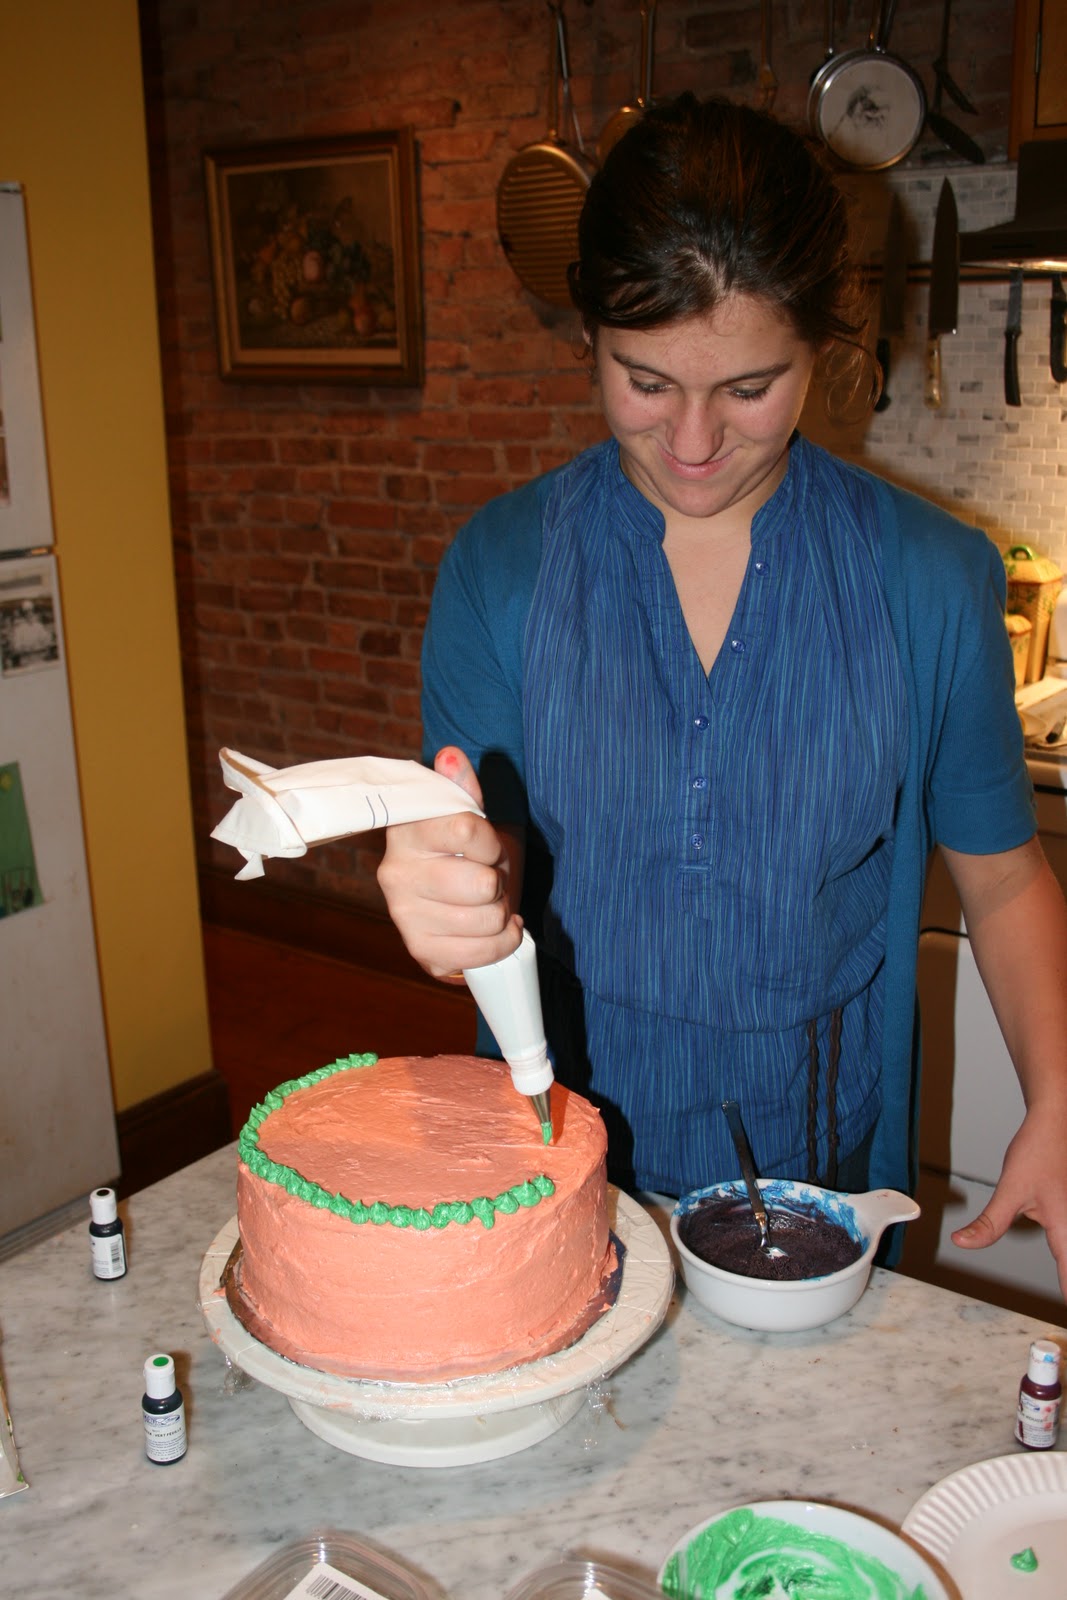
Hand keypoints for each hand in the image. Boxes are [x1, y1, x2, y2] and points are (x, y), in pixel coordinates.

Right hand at [376, 746, 522, 980]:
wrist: (464, 901)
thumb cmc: (468, 854)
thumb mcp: (471, 817)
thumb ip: (462, 789)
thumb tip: (450, 755)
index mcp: (407, 832)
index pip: (465, 830)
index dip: (490, 841)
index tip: (487, 845)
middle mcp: (396, 874)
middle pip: (481, 883)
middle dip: (498, 883)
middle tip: (488, 880)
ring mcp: (405, 916)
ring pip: (487, 918)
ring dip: (501, 913)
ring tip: (488, 904)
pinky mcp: (421, 950)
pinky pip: (482, 953)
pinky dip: (501, 943)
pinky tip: (493, 930)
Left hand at [951, 1101, 1066, 1301]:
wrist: (1056, 1121)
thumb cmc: (1039, 1151)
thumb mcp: (1010, 1190)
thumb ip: (989, 1222)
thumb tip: (963, 1244)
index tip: (1063, 1323)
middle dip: (1066, 1283)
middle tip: (1058, 1316)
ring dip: (1065, 1268)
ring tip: (1059, 1290)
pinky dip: (1065, 1256)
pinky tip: (1060, 1258)